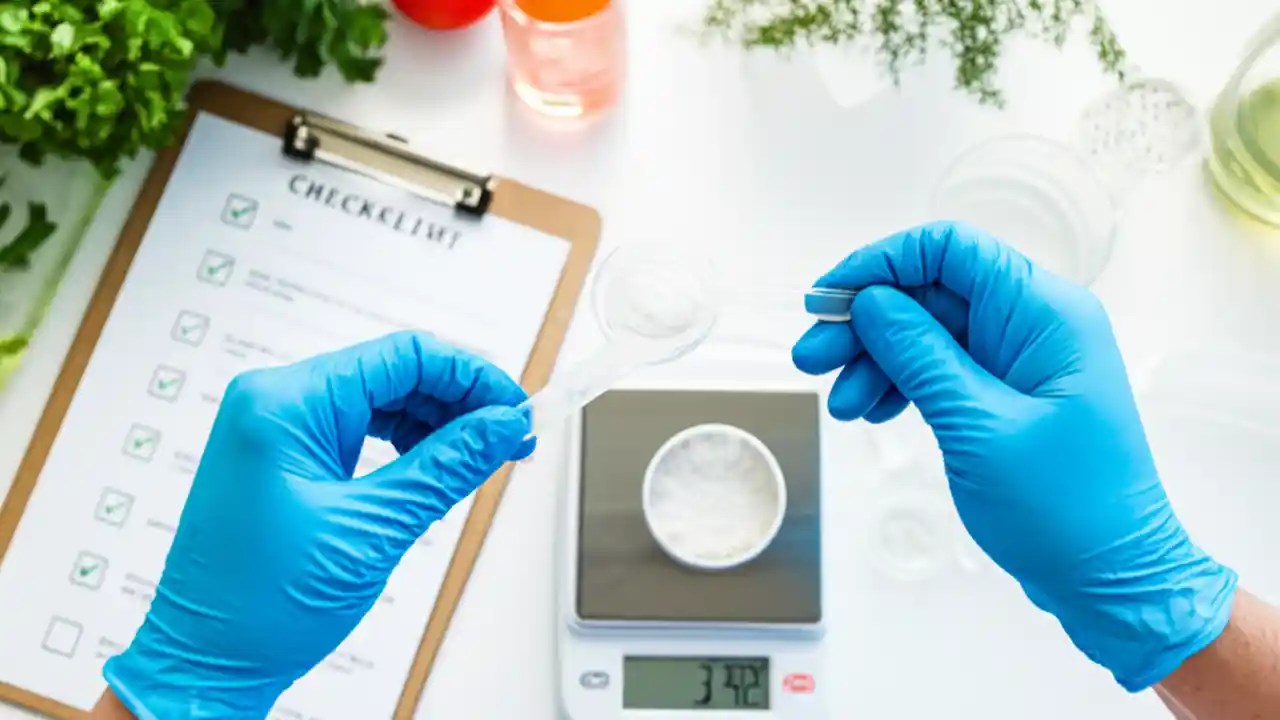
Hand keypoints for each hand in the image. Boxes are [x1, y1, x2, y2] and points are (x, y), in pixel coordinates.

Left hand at [103, 331, 532, 718]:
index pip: (403, 356)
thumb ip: (446, 467)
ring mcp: (277, 428)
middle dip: (458, 402)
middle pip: (393, 372)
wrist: (206, 664)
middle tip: (508, 437)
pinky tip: (435, 466)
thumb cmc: (257, 607)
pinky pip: (358, 428)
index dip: (470, 377)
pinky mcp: (286, 455)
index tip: (513, 407)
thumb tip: (501, 427)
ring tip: (480, 457)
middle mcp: (275, 403)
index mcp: (285, 404)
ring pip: (380, 399)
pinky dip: (404, 443)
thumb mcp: (372, 530)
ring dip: (436, 424)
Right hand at [792, 222, 1236, 689]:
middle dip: (865, 323)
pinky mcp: (1005, 396)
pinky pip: (939, 369)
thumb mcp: (978, 425)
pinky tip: (870, 412)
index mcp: (1045, 314)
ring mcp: (1020, 361)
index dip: (881, 264)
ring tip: (840, 406)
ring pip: (926, 333)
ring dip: (874, 361)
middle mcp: (1035, 325)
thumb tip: (871, 302)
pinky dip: (899, 386)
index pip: (950, 249)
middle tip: (811, 360)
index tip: (828, 299)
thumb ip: (921, 355)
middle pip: (929, 293)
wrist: (1110, 580)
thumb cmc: (1066, 508)